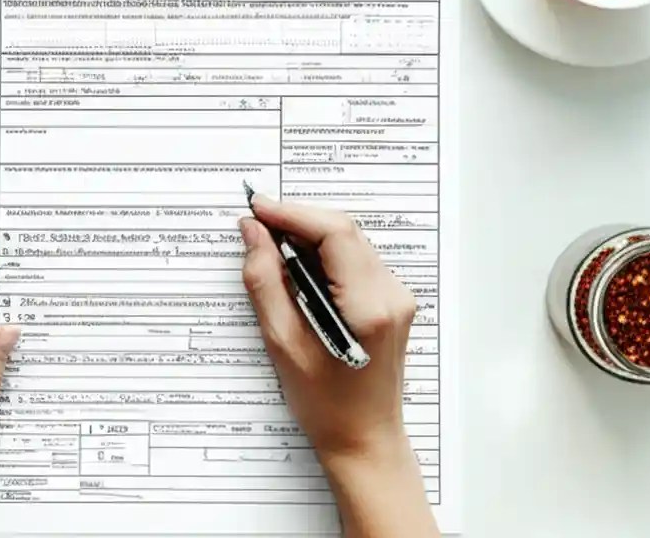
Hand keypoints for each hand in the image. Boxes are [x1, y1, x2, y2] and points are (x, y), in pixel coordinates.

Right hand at [239, 195, 436, 536]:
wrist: (365, 440)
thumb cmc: (326, 406)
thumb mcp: (283, 344)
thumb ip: (266, 282)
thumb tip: (253, 235)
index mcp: (367, 306)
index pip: (334, 233)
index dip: (292, 213)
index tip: (257, 210)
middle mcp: (391, 295)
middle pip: (344, 231)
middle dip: (298, 222)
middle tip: (256, 226)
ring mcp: (397, 297)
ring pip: (350, 242)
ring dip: (310, 238)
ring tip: (272, 249)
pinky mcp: (392, 301)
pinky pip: (356, 260)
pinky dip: (325, 256)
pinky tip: (298, 271)